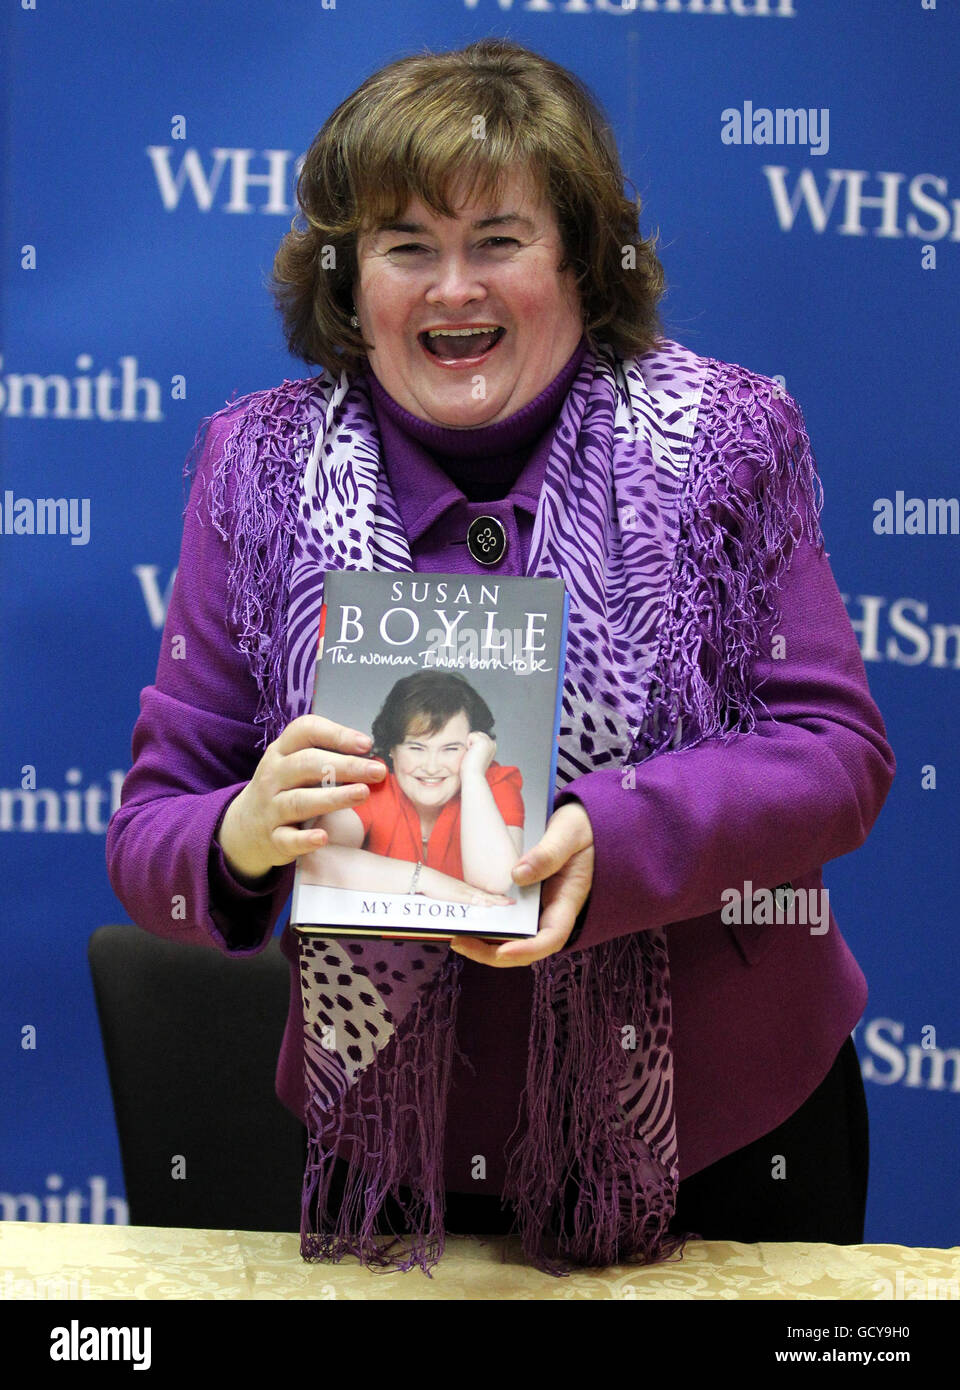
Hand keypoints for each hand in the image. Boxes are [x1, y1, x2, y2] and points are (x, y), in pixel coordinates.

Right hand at [216, 714, 386, 880]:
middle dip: (345, 766)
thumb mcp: (293, 764)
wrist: (244, 827)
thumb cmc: (283, 788)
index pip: (305, 731)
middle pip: (307, 764)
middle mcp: (273, 775)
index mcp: (281, 751)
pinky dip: (304, 839)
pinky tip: (323, 837)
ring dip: (333, 797)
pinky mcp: (273, 838)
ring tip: (362, 794)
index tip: (366, 744)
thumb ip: (325, 756)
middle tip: (377, 771)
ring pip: (300, 800)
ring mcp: (270, 808)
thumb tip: (371, 757)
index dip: (336, 734)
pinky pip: (287, 838)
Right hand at [419, 864, 513, 907]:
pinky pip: (472, 898)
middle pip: (486, 894)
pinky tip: (489, 904)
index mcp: (464, 888)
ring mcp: (462, 890)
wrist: (423, 878)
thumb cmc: (431, 885)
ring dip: (495, 900)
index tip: (504, 899)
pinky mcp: (456, 894)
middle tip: (512, 901)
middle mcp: (465, 888)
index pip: (482, 893)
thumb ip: (453, 897)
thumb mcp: (446, 892)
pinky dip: (481, 901)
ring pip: (482, 896)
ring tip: (507, 903)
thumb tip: (458, 901)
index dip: (494, 896)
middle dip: (500, 898)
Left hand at [448, 802, 593, 966]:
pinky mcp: (527, 896)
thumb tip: (517, 875)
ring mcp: (539, 905)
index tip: (503, 950)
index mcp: (569, 899)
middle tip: (460, 941)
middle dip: (492, 952)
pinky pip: (508, 916)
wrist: (586, 822)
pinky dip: (488, 921)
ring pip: (513, 935)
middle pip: (525, 945)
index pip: (552, 937)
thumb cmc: (585, 826)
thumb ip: (548, 853)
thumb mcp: (570, 832)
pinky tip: (467, 914)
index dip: (527, 949)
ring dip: (486, 941)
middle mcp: (553, 910)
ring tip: (456, 933)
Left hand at [459, 730, 496, 778]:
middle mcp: (492, 744)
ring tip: (472, 755)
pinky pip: (470, 735)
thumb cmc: (472, 769)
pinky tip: (471, 753)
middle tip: (473, 756)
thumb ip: (478, 747)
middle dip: (472, 743)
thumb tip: (472, 741)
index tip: (476, 757)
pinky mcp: (483, 741)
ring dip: (470, 744)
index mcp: (493, 747)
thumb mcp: (477, 756)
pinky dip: (468, 744)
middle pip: (477, 733)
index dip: (474, 745)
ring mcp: (488, 742)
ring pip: (474, 734)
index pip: (480, 736)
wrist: (473, 776)